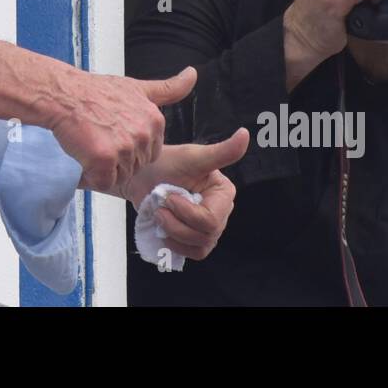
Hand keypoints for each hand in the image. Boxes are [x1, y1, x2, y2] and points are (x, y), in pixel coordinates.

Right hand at [57, 67, 197, 194]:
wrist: (65, 95)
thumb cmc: (95, 92)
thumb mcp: (137, 87)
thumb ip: (168, 88)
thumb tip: (192, 74)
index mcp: (155, 120)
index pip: (150, 152)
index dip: (130, 148)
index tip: (114, 134)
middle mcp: (144, 134)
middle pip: (136, 166)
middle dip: (118, 159)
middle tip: (100, 138)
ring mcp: (125, 147)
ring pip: (121, 175)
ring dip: (105, 168)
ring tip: (92, 144)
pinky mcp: (105, 159)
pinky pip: (104, 181)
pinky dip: (92, 175)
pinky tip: (85, 156)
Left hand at [117, 129, 249, 260]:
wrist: (142, 178)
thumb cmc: (165, 163)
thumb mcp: (192, 157)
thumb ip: (221, 152)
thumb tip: (245, 134)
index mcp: (224, 194)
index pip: (211, 219)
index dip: (186, 212)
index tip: (169, 196)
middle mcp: (221, 212)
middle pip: (205, 235)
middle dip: (176, 223)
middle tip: (160, 205)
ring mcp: (209, 229)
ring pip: (198, 247)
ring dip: (173, 233)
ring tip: (160, 214)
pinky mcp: (195, 240)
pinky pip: (192, 254)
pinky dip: (175, 245)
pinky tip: (163, 230)